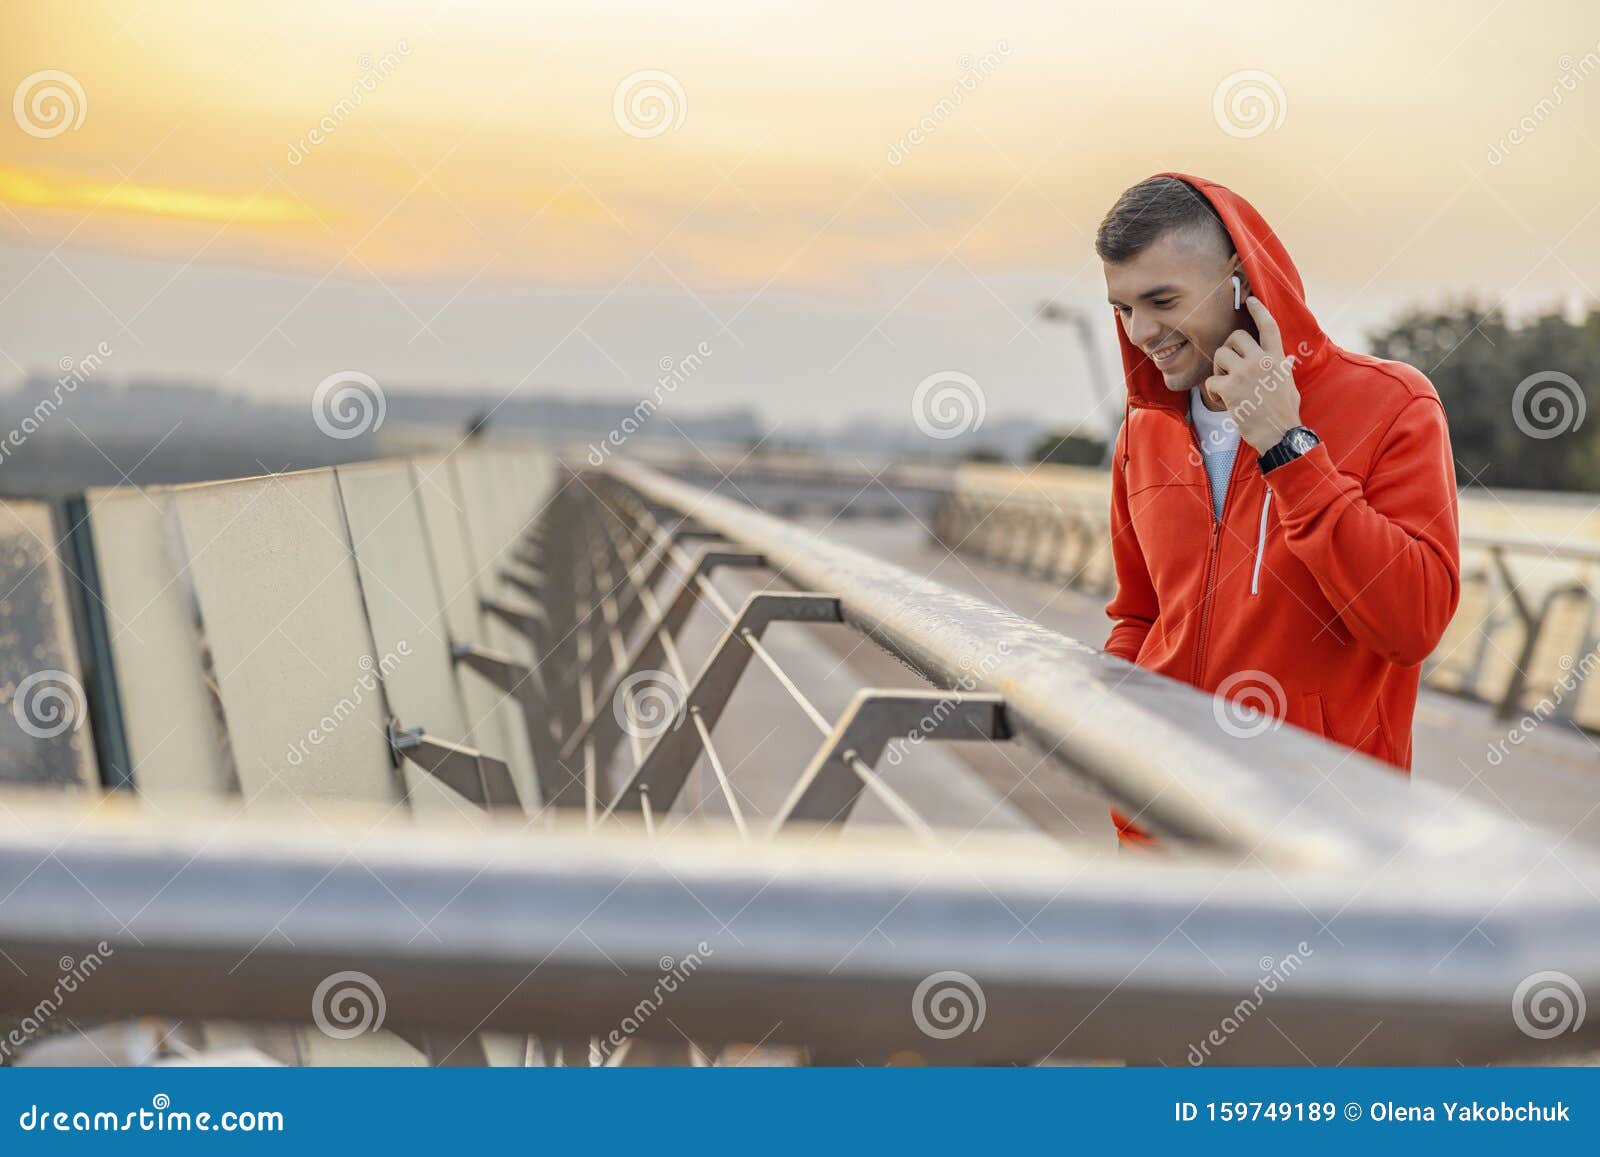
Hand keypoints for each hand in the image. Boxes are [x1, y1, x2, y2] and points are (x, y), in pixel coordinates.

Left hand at [1204, 296, 1301, 452]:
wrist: (1279, 434)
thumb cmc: (1284, 413)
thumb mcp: (1288, 383)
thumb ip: (1279, 367)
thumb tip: (1281, 360)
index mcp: (1277, 358)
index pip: (1268, 326)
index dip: (1258, 311)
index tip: (1249, 300)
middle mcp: (1262, 360)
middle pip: (1235, 336)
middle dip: (1227, 349)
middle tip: (1228, 368)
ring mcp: (1245, 372)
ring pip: (1220, 355)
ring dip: (1218, 370)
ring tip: (1226, 387)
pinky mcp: (1230, 387)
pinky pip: (1211, 380)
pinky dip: (1213, 393)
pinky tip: (1224, 403)